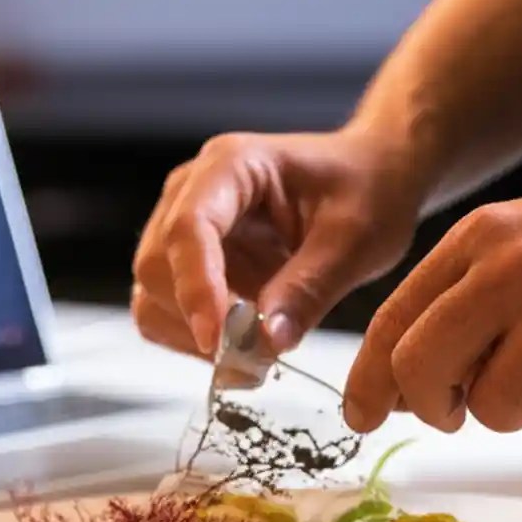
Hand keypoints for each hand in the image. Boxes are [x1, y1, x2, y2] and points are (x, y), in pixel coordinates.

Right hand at [131, 130, 424, 358]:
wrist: (370, 177)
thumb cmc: (367, 191)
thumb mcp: (356, 240)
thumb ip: (309, 288)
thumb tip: (266, 342)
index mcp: (232, 165)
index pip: (189, 228)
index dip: (196, 288)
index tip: (218, 341)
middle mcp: (190, 190)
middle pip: (156, 264)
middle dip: (196, 318)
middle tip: (254, 355)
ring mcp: (179, 224)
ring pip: (150, 292)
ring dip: (192, 332)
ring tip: (255, 345)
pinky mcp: (182, 258)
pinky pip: (162, 308)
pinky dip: (192, 336)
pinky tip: (240, 336)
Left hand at [344, 183, 521, 434]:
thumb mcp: (519, 247)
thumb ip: (455, 303)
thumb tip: (397, 388)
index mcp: (479, 237)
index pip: (394, 319)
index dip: (367, 380)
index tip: (360, 416)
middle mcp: (514, 266)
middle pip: (423, 368)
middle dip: (431, 406)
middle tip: (454, 411)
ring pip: (495, 407)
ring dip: (518, 408)